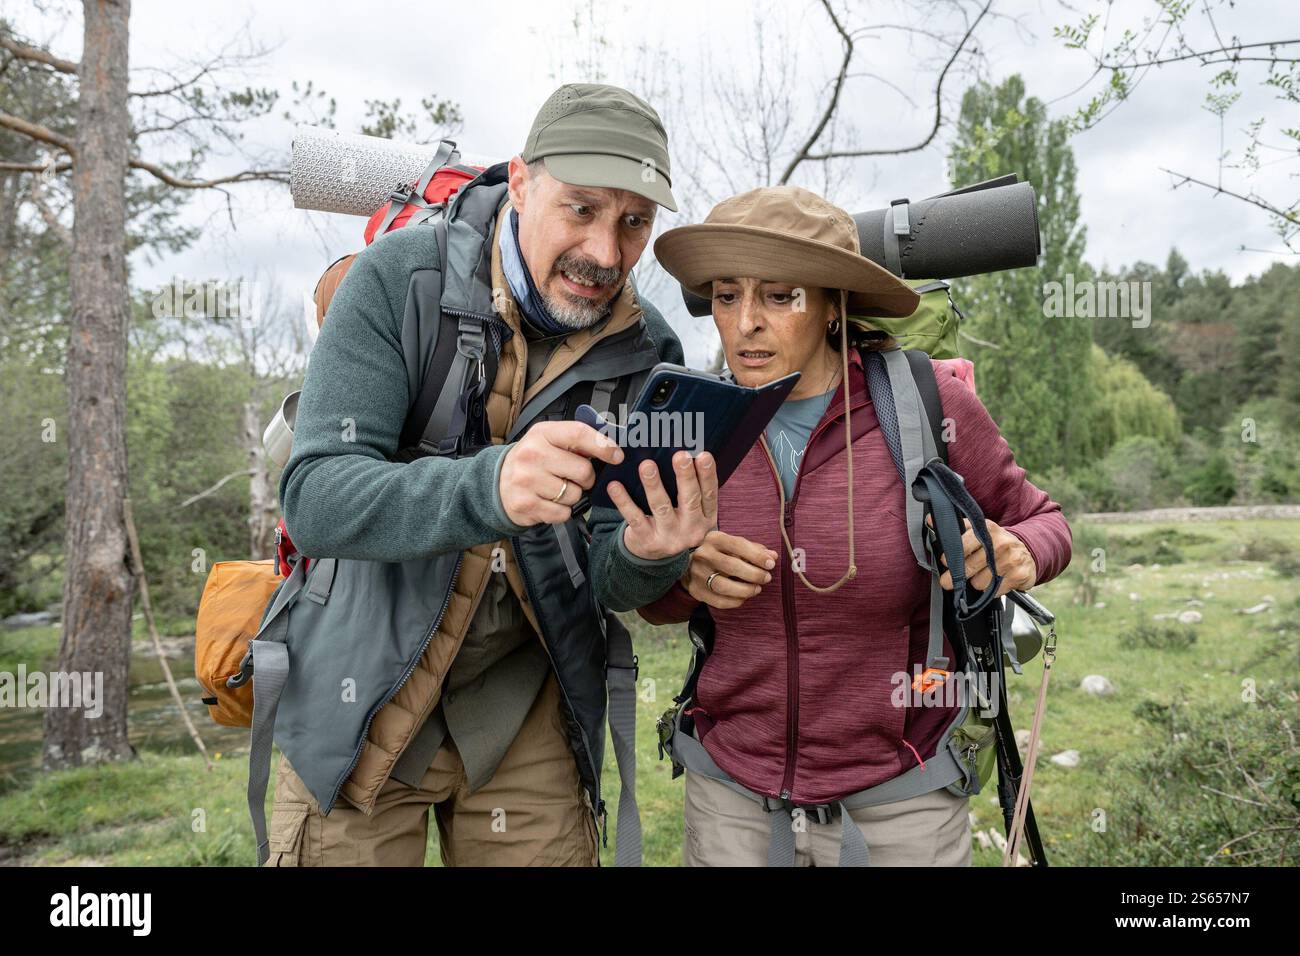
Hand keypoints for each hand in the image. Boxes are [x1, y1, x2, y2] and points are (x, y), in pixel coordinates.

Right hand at [499, 420, 623, 525]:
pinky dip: (562, 511)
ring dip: (572, 495)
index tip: (616, 456)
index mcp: (542, 433)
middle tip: (573, 477)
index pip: (579, 434)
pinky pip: (563, 513)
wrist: (497, 482)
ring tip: (556, 489)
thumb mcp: (548, 440)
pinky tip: (549, 501)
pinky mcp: (526, 504)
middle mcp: (532, 454)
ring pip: (574, 495)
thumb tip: (611, 448)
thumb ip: (576, 441)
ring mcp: (527, 480)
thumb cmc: (533, 460)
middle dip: (586, 478)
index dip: (603, 446)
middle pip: (583, 470)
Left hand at [608, 450, 718, 559]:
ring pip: (661, 507)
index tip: (703, 455)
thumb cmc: (673, 523)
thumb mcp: (690, 512)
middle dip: (685, 477)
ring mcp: (669, 537)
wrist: (654, 558)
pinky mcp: (647, 541)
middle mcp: (691, 529)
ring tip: (647, 466)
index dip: (707, 475)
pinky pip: (634, 518)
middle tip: (681, 456)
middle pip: (690, 500)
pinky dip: (624, 501)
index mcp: (706, 518)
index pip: (710, 494)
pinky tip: (615, 486)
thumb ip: (691, 489)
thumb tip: (683, 454)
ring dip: (654, 485)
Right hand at [681, 529, 777, 609]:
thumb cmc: (719, 553)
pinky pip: (719, 601)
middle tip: (766, 578)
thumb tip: (772, 556)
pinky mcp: (696, 590)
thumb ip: (754, 550)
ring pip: (723, 586)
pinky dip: (735, 601)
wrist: (690, 565)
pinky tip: (744, 597)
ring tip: (757, 589)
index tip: (770, 564)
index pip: (738, 545)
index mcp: (714, 539)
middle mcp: (703, 554)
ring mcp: (697, 574)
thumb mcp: (734, 545)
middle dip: (754, 574)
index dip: (757, 555)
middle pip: (731, 566)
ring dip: (745, 590)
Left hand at [933, 516, 1036, 596]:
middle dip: (957, 577)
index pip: (963, 545)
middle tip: (949, 581)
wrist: (1028, 552)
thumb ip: (956, 527)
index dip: (952, 557)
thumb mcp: (979, 530)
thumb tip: (930, 520)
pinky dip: (993, 590)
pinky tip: (997, 581)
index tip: (946, 562)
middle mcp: (1000, 543)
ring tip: (984, 575)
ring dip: (978, 583)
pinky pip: (994, 591)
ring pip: (979, 583)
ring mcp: (1010, 560)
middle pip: (969, 567)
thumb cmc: (997, 543)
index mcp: (987, 530)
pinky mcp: (1018, 575)